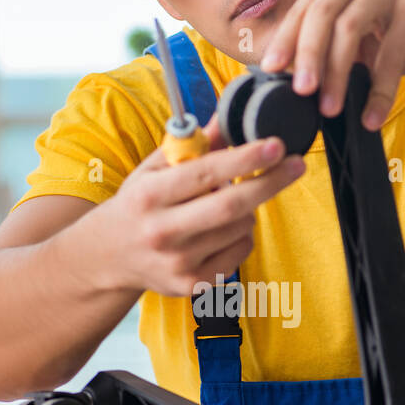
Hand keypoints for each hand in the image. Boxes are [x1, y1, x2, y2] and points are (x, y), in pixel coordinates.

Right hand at [101, 115, 305, 296]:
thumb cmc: (137, 204)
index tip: (275, 146)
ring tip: (227, 202)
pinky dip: (242, 234)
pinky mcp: (193, 285)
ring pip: (240, 227)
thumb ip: (190, 146)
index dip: (244, 159)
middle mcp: (162, 232)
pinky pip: (239, 251)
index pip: (204, 174)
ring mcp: (178, 263)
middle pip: (230, 207)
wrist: (108, 256)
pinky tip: (221, 229)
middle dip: (269, 183)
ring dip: (248, 208)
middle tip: (296, 164)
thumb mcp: (152, 170)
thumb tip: (226, 119)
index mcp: (149, 196)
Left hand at [260, 0, 404, 128]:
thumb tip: (280, 73)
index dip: (285, 40)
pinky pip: (389, 55)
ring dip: (337, 74)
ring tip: (330, 109)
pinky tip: (371, 117)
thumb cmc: (390, 37)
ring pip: (350, 28)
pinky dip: (379, 92)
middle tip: (301, 92)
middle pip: (322, 13)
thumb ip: (320, 46)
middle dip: (308, 56)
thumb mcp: (349, 38)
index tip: (270, 70)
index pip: (303, 9)